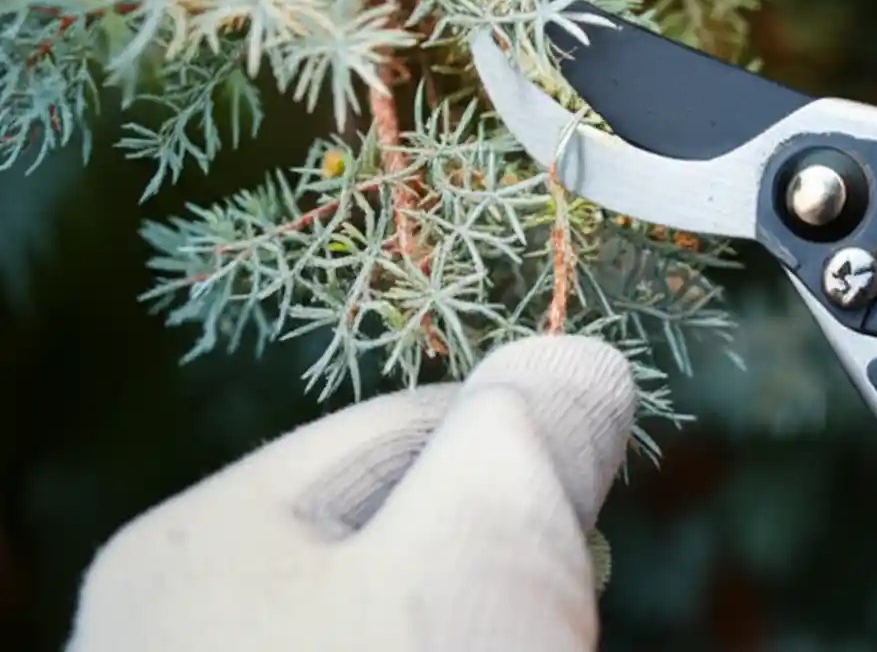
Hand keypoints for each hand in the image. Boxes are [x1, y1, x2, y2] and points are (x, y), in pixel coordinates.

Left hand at [64, 335, 634, 651]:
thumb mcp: (473, 546)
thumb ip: (523, 435)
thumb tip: (578, 362)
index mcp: (201, 537)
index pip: (398, 430)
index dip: (516, 443)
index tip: (590, 498)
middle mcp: (176, 624)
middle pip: (391, 534)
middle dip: (495, 546)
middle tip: (564, 598)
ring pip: (388, 615)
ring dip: (472, 614)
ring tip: (527, 638)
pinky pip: (372, 647)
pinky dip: (436, 644)